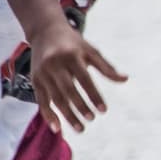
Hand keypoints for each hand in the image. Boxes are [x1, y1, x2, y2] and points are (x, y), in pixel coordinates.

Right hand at [24, 19, 126, 133]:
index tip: (104, 110)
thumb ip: (106, 67)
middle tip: (92, 119)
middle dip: (80, 106)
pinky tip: (58, 128)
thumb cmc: (72, 43)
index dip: (94, 95)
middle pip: (68, 89)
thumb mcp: (91, 50)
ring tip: (80, 128)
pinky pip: (41, 100)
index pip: (84, 78)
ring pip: (55, 98)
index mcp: (71, 55)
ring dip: (67, 115)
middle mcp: (55, 63)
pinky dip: (48, 115)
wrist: (45, 31)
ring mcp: (43, 72)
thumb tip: (125, 79)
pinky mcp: (35, 80)